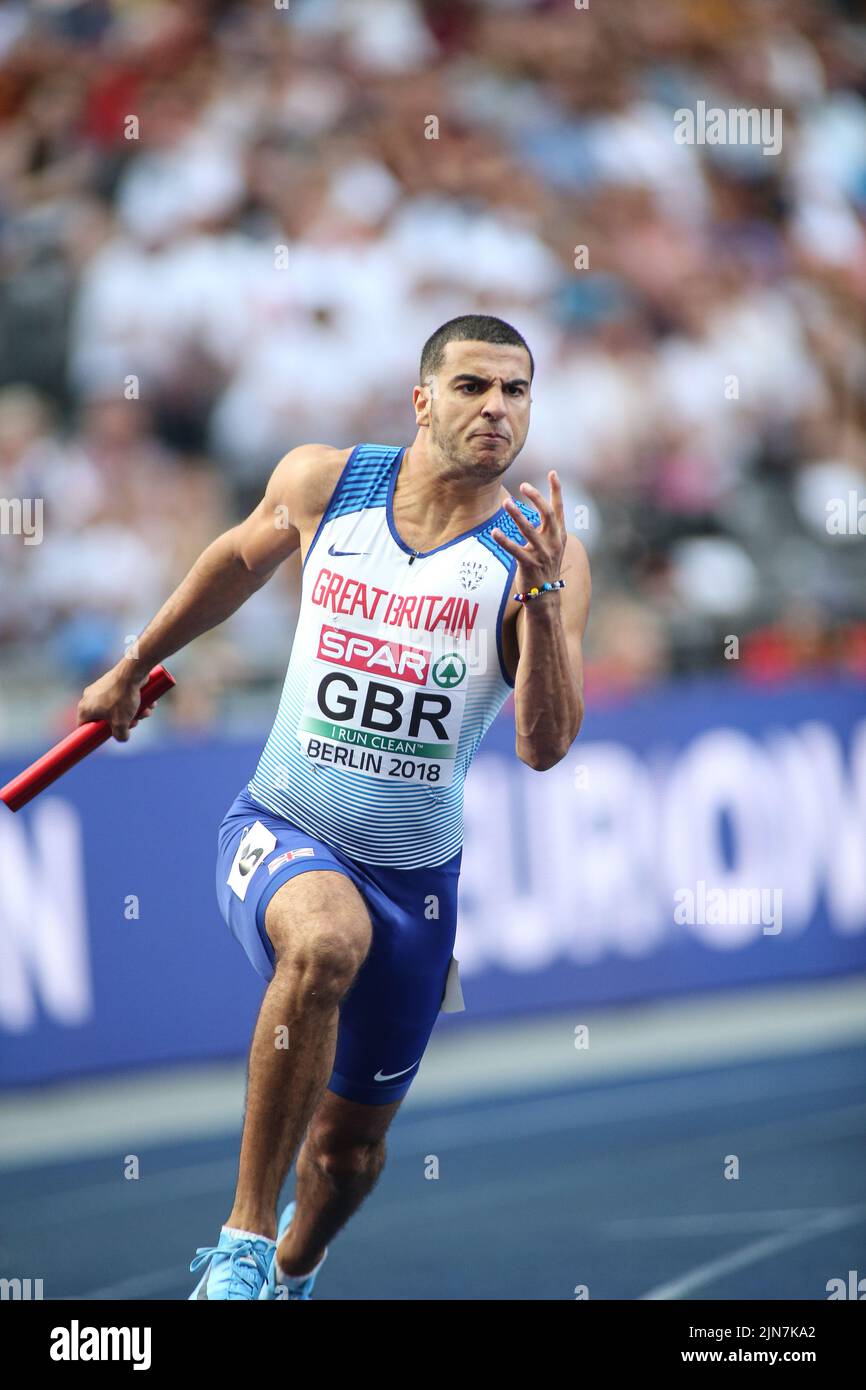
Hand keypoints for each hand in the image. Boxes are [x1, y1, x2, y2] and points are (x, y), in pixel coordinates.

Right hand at [77, 664, 150, 742]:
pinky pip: (123, 696)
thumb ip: (120, 736)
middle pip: (105, 718)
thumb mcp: (121, 724)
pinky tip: (149, 702)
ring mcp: (101, 688)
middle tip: (134, 723)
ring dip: (134, 712)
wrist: (132, 671)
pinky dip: (135, 701)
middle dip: (123, 722)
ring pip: (118, 707)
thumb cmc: (122, 698)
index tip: (108, 736)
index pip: (84, 727)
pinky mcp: (113, 682)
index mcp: (84, 708)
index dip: (96, 734)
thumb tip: (122, 737)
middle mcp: (89, 697)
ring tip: (145, 711)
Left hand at [491, 471, 566, 592]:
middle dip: (537, 498)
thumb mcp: (551, 545)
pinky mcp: (530, 565)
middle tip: (524, 485)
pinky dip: (505, 541)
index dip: (557, 490)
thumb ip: (547, 527)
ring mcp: (542, 554)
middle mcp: (553, 542)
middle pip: (548, 515)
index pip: (559, 509)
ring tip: (506, 502)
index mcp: (559, 535)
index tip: (553, 472)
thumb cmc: (545, 566)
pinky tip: (494, 532)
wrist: (545, 595)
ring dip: (517, 515)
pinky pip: (516, 550)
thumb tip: (541, 505)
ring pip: (529, 530)